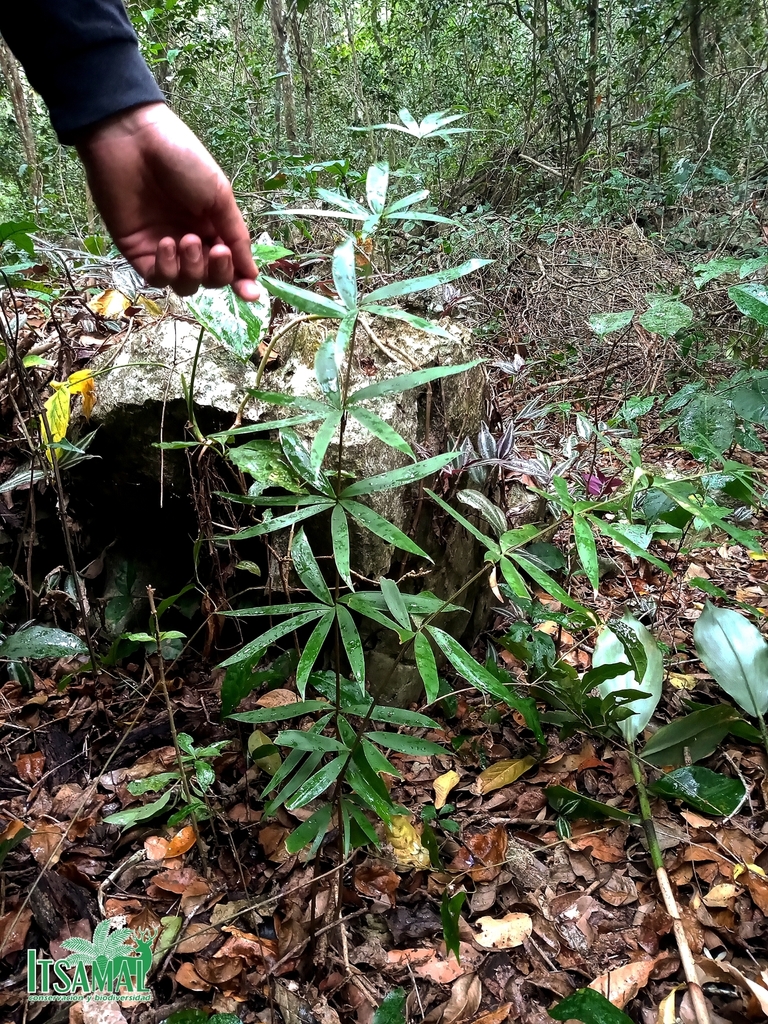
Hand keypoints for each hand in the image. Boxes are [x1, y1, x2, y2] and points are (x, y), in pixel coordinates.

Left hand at [76, 102, 258, 299]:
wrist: (134, 138)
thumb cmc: (182, 159)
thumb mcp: (219, 196)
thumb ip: (236, 237)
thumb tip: (252, 274)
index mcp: (212, 228)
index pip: (229, 267)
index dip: (240, 282)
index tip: (250, 293)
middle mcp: (189, 242)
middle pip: (209, 279)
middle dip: (216, 272)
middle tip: (214, 249)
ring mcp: (162, 248)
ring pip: (185, 284)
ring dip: (192, 269)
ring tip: (187, 240)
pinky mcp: (136, 250)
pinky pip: (157, 278)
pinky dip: (166, 268)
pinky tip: (167, 243)